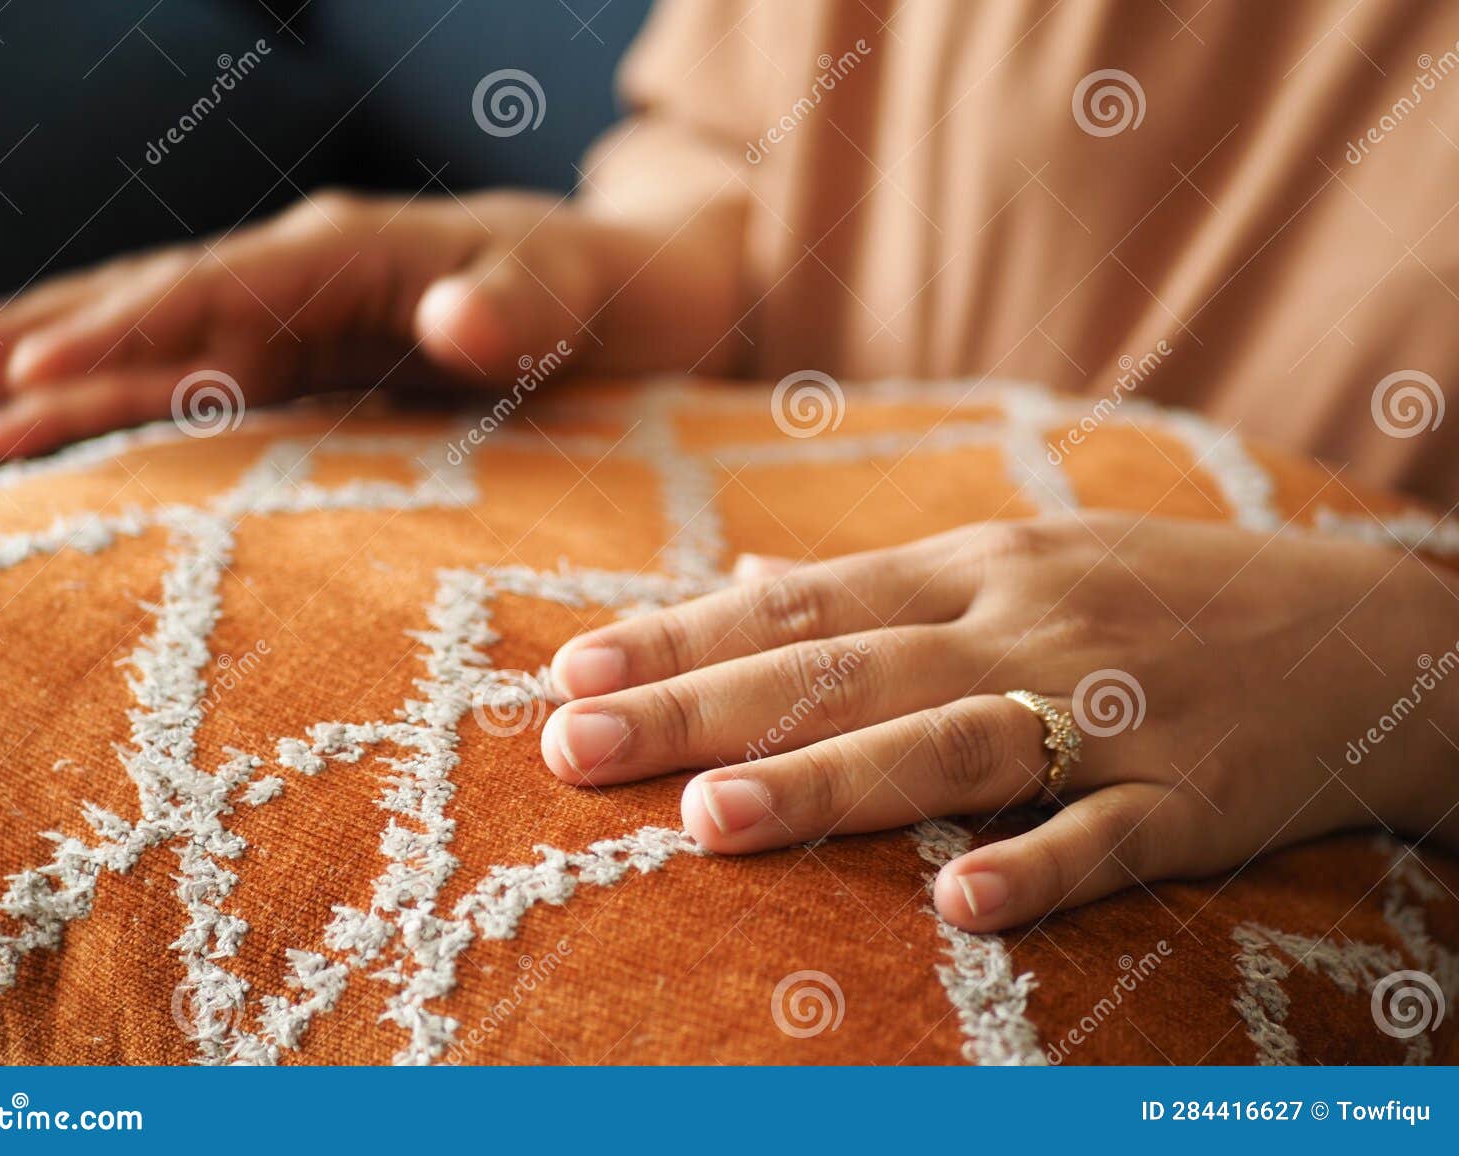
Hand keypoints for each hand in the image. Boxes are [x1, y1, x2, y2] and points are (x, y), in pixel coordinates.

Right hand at [0, 189, 740, 460]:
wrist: (627, 294)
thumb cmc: (598, 286)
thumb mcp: (569, 289)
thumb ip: (514, 307)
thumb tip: (451, 323)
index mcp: (350, 249)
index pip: (218, 288)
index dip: (127, 329)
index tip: (35, 372)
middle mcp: (306, 278)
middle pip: (157, 300)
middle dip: (48, 334)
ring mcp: (303, 320)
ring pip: (163, 340)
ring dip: (66, 370)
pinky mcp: (315, 363)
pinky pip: (207, 383)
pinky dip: (134, 403)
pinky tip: (66, 431)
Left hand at [540, 514, 1458, 930]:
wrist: (1367, 633)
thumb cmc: (1158, 598)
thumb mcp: (1017, 559)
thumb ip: (878, 582)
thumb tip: (748, 580)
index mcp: (974, 565)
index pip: (799, 601)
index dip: (680, 635)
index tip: (572, 672)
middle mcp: (1024, 622)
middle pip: (842, 669)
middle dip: (701, 709)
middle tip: (575, 747)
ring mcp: (1112, 707)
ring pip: (954, 742)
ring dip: (832, 781)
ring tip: (712, 818)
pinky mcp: (1194, 796)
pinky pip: (1108, 835)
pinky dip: (1036, 866)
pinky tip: (956, 905)